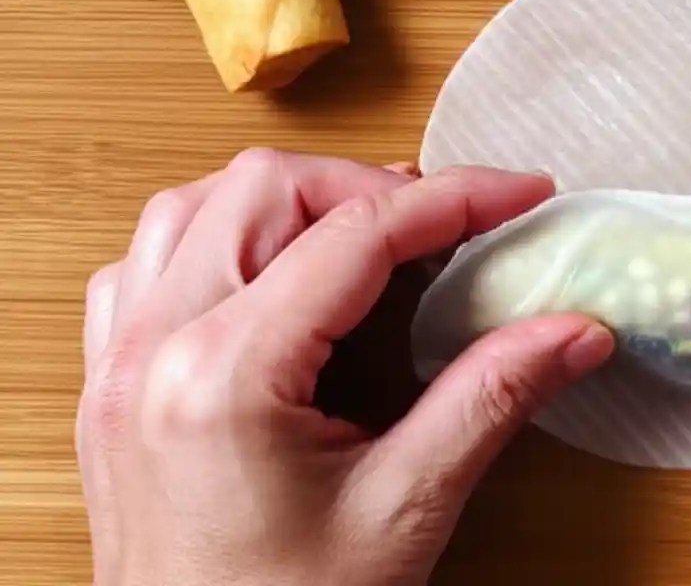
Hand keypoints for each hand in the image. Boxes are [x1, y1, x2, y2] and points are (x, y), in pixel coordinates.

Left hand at [77, 150, 612, 584]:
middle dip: (370, 187)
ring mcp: (120, 363)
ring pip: (195, 206)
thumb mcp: (406, 509)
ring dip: (291, 201)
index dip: (454, 200)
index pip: (355, 233)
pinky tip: (269, 272)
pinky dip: (217, 236)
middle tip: (446, 227)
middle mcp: (154, 351)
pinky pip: (147, 261)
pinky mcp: (112, 383)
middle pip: (266, 190)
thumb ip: (491, 399)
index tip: (518, 195)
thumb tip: (571, 331)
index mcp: (225, 377)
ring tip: (365, 234)